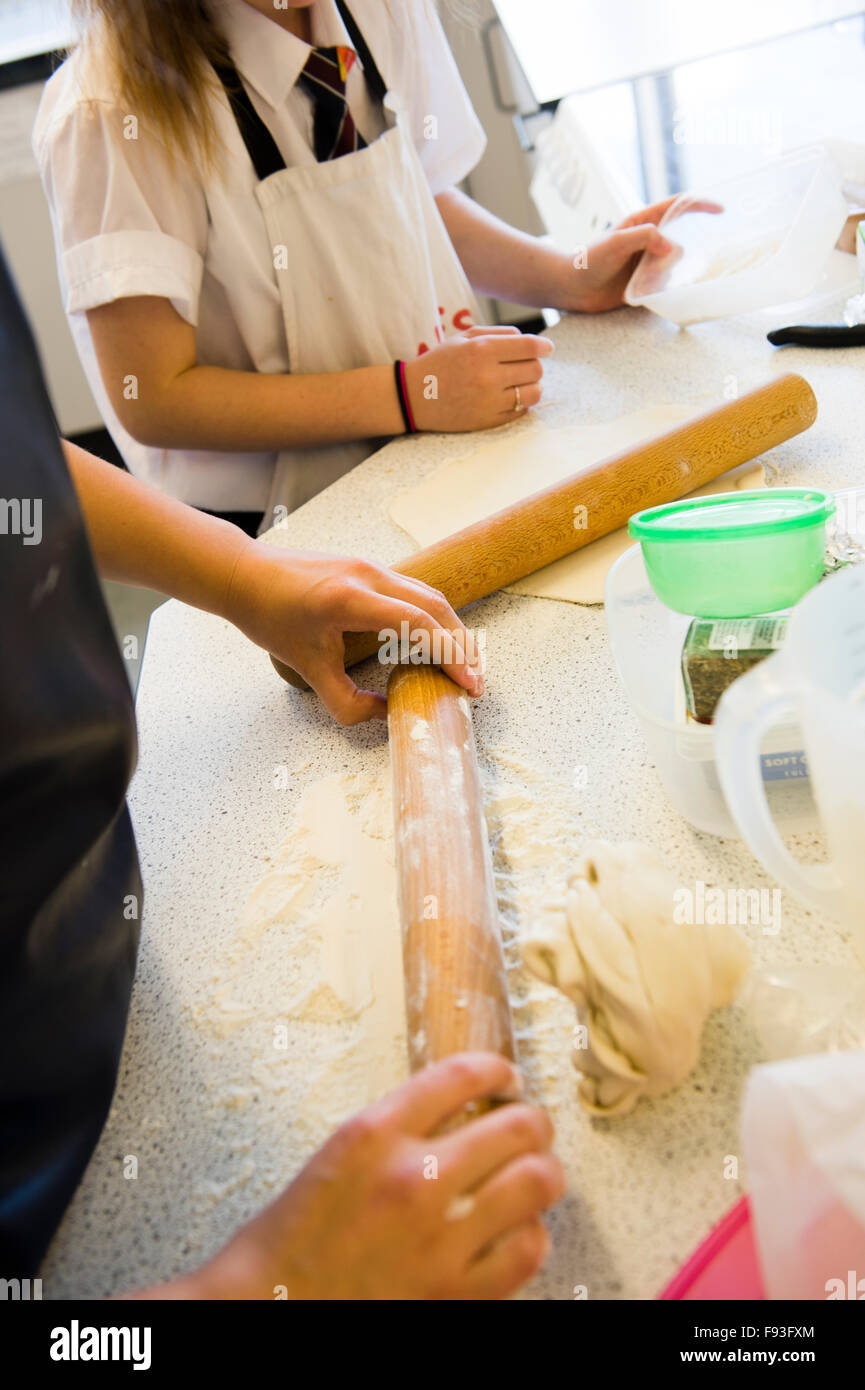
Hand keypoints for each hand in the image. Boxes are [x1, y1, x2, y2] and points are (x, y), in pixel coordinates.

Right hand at [188, 1054, 564, 1300]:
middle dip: (533, 1121)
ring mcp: (439, 1237)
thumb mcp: (339, 1152)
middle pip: (517, 1125)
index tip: (507, 1077)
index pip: (462, 1075)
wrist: (269, 1307)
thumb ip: (397, 1127)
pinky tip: (518, 1228)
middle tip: (531, 1127)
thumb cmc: (293, 1236)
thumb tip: (459, 1110)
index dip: (498, 1069)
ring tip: (536, 1172)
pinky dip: (532, 1233)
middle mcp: (413, 1177)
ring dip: (543, 1172)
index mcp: (374, 1134)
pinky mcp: (455, 1291)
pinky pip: (527, 1248)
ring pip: (536, 1182)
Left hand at [223, 544, 483, 723]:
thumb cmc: (269, 616)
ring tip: (464, 664)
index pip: (417, 622)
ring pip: (428, 596)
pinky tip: (436, 641)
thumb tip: (386, 716)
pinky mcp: (368, 567)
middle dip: (462, 646)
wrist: (244, 575)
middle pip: (434, 607)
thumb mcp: (307, 669)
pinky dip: (433, 617)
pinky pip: (413, 591)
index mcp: (351, 599)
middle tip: (476, 681)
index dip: (450, 654)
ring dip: (451, 629)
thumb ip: (347, 703)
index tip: (469, 682)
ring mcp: (370, 566)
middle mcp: (367, 575)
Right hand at [403, 325, 553, 431]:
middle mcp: (488, 375)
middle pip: (535, 369)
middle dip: (535, 365)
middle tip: (525, 365)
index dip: (544, 347)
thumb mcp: (463, 337)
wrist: (414, 397)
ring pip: (533, 393)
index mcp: (482, 350)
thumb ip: (498, 334)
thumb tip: (530, 340)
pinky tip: (509, 396)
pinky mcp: (489, 420)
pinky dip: (522, 403)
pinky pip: (521, 411)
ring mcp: (489, 401)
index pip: (530, 346)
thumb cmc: (440, 363)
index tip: (547, 348)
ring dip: (532, 386)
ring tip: (520, 383)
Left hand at [564, 196, 724, 312]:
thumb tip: (673, 248)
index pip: (676, 207)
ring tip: (640, 283)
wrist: (572, 288)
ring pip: (673, 268)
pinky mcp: (643, 284)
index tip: (721, 210)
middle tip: (659, 268)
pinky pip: (664, 286)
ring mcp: (646, 263)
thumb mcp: (617, 242)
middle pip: (679, 243)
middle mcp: (648, 241)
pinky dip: (662, 290)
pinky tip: (648, 294)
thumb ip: (645, 237)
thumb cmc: (589, 260)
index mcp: (642, 222)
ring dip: (666, 276)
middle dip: (678, 255)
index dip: (700, 205)